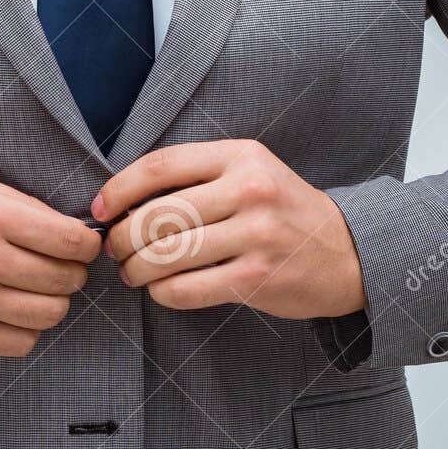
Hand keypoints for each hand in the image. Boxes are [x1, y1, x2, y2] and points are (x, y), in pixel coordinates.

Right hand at [0, 170, 102, 356]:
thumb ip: (16, 202)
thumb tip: (62, 223)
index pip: (69, 240)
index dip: (87, 243)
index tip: (84, 243)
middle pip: (65, 279)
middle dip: (73, 271)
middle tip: (62, 263)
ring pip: (49, 315)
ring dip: (54, 301)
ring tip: (40, 287)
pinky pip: (19, 343)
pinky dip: (27, 330)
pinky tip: (15, 310)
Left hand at [93, 140, 367, 320]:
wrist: (348, 251)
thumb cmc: (282, 210)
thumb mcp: (248, 172)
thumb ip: (197, 176)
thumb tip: (123, 197)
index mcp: (239, 156)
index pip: (161, 166)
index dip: (119, 188)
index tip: (99, 209)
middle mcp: (248, 190)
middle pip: (158, 214)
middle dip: (122, 236)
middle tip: (113, 249)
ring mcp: (256, 235)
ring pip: (168, 253)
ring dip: (137, 268)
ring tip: (132, 272)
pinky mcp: (259, 277)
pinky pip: (188, 288)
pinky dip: (162, 292)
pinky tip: (160, 290)